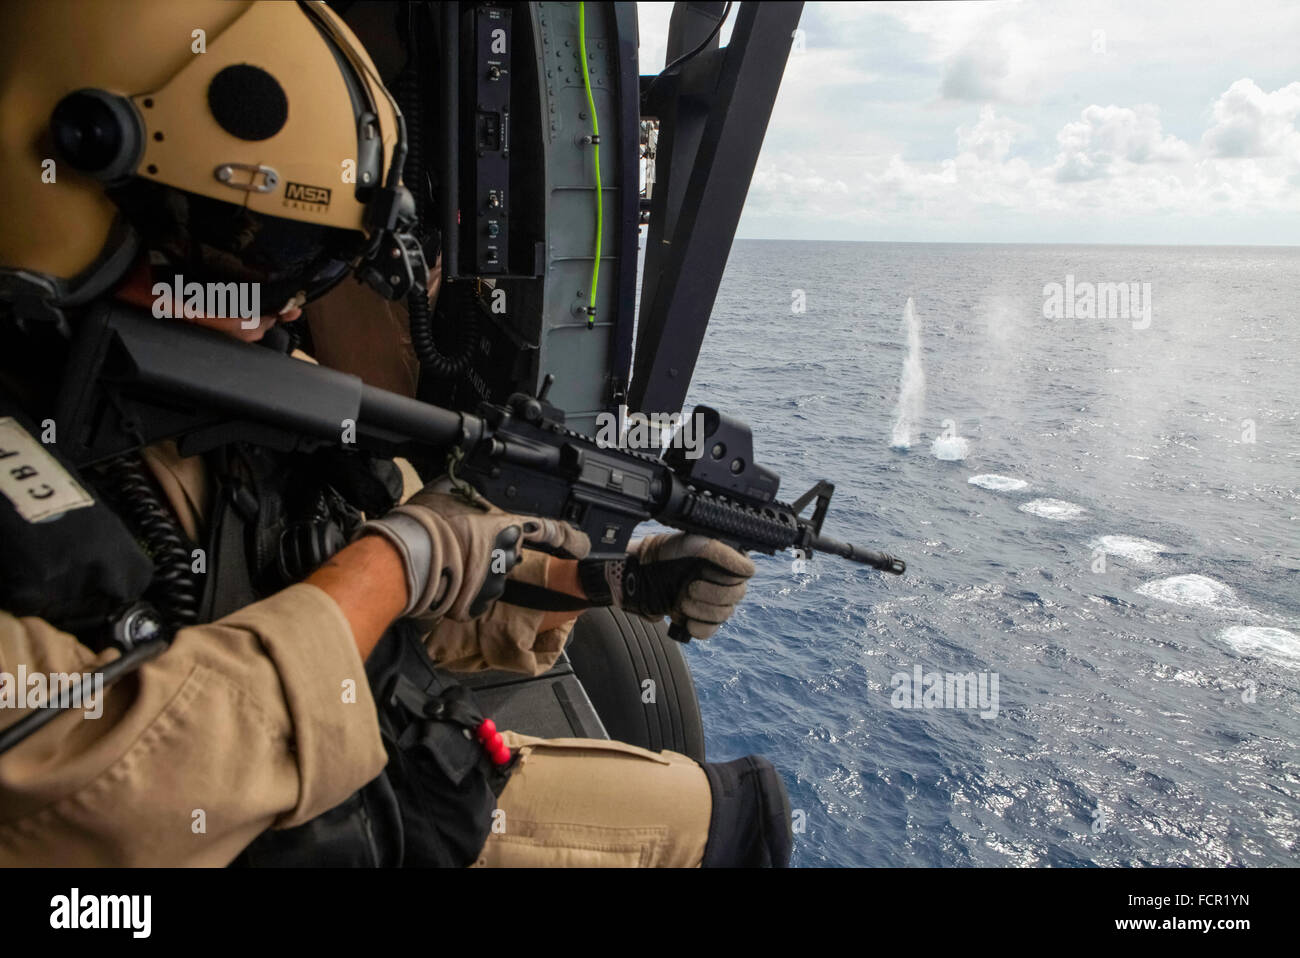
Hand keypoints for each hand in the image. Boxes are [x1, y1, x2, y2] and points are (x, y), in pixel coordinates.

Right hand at [358, 480, 588, 619]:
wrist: (408, 557)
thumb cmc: (429, 522)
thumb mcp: (450, 490)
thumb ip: (469, 490)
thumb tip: (467, 481)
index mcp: (508, 528)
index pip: (547, 530)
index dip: (568, 537)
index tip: (582, 544)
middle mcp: (507, 558)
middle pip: (510, 553)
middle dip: (496, 549)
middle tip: (468, 543)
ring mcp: (493, 585)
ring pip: (493, 576)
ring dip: (479, 570)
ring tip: (450, 562)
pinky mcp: (475, 606)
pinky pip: (475, 598)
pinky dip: (465, 592)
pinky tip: (447, 580)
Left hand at [581, 534, 754, 638]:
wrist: (634, 575)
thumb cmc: (660, 554)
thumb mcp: (692, 543)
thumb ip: (721, 552)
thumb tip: (746, 567)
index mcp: (722, 557)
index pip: (746, 571)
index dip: (728, 576)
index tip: (705, 573)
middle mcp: (718, 577)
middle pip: (737, 595)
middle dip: (712, 594)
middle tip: (688, 588)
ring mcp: (708, 599)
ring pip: (725, 613)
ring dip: (702, 610)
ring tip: (681, 601)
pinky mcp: (695, 617)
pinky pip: (710, 629)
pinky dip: (699, 627)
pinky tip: (685, 620)